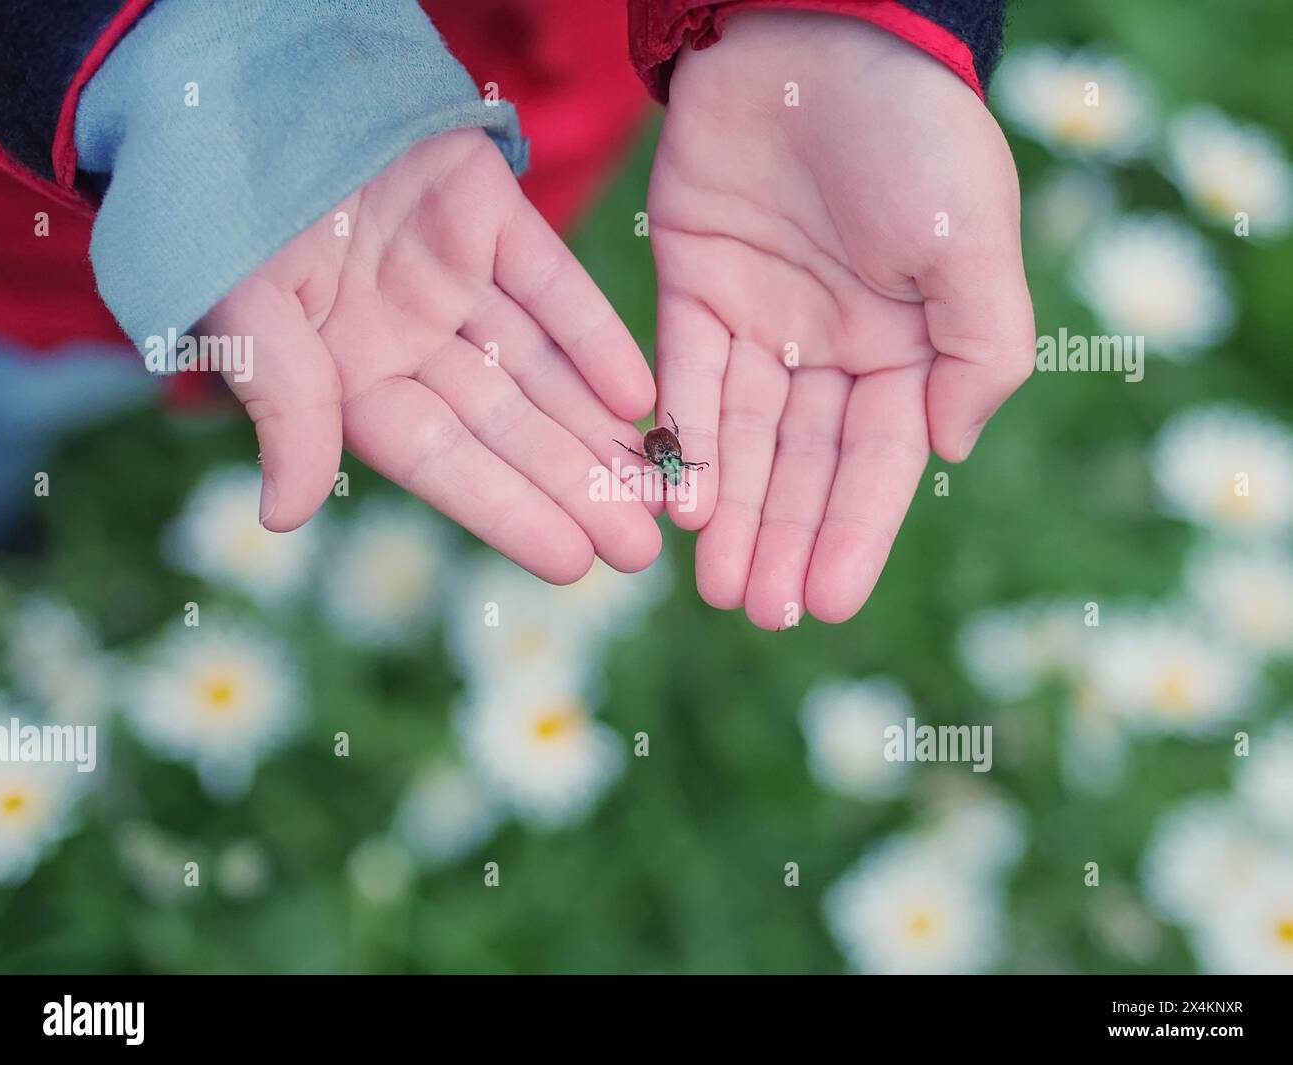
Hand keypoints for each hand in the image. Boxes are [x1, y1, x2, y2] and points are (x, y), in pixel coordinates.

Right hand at [202, 128, 660, 582]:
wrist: (242, 87)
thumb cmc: (220, 209)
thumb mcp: (243, 313)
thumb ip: (284, 408)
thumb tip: (282, 518)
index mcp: (350, 378)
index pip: (441, 460)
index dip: (507, 509)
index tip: (574, 561)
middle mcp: (411, 342)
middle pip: (510, 428)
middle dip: (576, 485)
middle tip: (644, 548)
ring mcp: (454, 280)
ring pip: (543, 368)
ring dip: (601, 427)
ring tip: (663, 484)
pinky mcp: (488, 216)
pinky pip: (551, 284)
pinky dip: (595, 334)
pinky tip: (641, 393)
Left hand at [648, 11, 1033, 626]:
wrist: (816, 34)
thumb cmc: (912, 135)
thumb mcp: (973, 243)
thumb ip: (980, 352)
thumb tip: (949, 451)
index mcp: (909, 346)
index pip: (878, 461)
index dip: (853, 533)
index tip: (828, 605)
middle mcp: (832, 348)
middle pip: (803, 465)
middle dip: (783, 540)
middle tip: (759, 614)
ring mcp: (761, 323)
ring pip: (742, 439)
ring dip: (729, 512)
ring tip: (716, 587)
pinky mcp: (694, 290)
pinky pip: (686, 378)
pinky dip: (683, 436)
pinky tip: (678, 499)